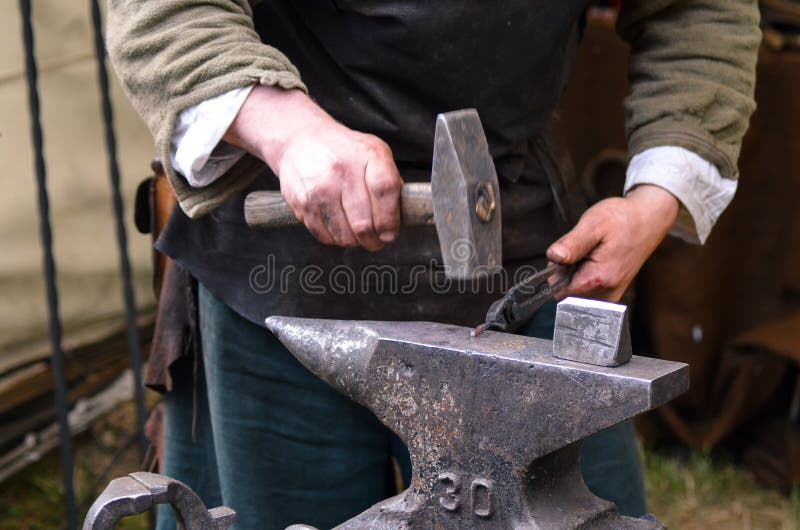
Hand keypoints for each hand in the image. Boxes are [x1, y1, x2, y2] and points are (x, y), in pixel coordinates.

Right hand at [224, 86, 401, 250]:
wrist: (301, 141)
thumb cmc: (343, 151)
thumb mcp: (374, 153)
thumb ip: (390, 180)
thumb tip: (401, 215)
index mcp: (368, 155)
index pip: (385, 192)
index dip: (390, 220)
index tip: (391, 233)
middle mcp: (343, 171)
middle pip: (364, 223)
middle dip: (374, 241)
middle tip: (376, 242)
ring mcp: (320, 188)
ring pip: (344, 235)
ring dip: (354, 242)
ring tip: (357, 236)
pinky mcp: (303, 202)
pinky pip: (324, 235)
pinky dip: (334, 239)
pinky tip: (338, 229)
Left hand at [546, 184, 679, 301]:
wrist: (648, 220)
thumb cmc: (622, 219)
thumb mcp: (593, 224)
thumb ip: (572, 243)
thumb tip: (553, 256)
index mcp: (598, 279)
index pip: (559, 291)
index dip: (557, 272)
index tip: (570, 255)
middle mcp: (605, 293)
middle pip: (567, 293)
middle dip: (566, 274)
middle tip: (582, 251)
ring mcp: (610, 296)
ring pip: (575, 293)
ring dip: (575, 275)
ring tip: (591, 254)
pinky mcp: (611, 293)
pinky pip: (586, 292)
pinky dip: (585, 277)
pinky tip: (596, 261)